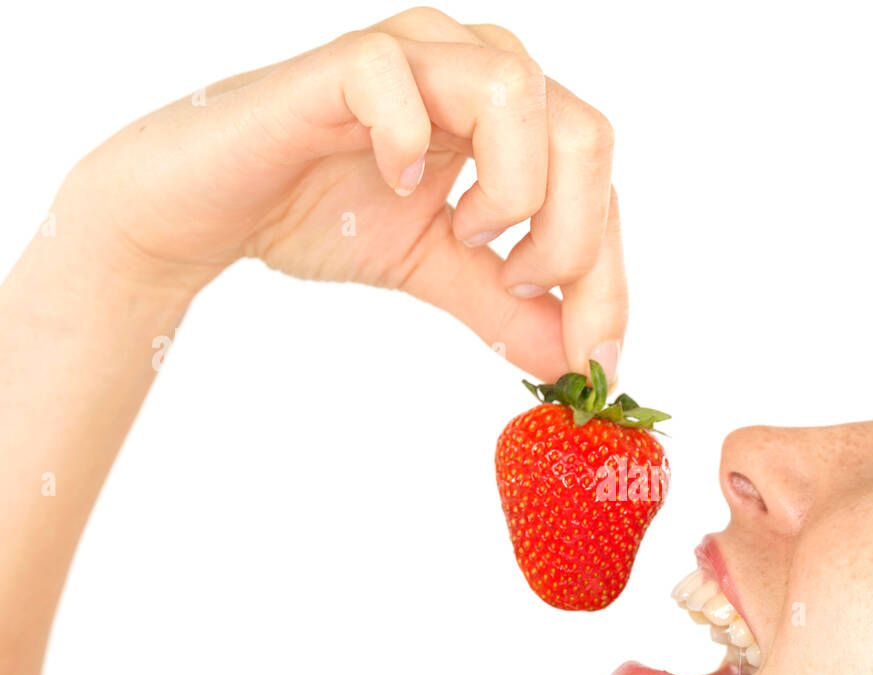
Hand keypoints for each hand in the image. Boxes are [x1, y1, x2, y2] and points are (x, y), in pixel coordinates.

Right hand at [66, 8, 625, 381]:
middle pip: (586, 132)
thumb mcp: (439, 271)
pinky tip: (392, 185)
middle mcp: (474, 66)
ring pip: (514, 88)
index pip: (599, 184)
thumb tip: (579, 366)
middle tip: (519, 284)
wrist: (208, 207)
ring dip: (509, 187)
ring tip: (461, 233)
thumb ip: (508, 304)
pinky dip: (406, 144)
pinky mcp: (339, 63)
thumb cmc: (322, 215)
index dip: (608, 280)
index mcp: (511, 115)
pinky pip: (396, 77)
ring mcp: (410, 54)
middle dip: (572, 238)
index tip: (594, 365)